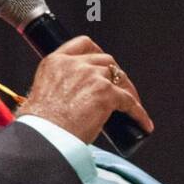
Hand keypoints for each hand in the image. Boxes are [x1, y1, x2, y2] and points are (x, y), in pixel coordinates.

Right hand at [15, 35, 153, 143]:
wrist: (45, 139)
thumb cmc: (42, 126)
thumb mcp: (41, 95)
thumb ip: (58, 88)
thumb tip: (73, 97)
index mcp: (55, 62)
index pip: (83, 44)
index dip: (97, 53)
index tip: (103, 63)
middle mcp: (74, 65)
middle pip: (106, 61)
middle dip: (115, 74)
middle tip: (120, 89)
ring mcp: (92, 77)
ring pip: (120, 77)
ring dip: (128, 90)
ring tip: (133, 106)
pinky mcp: (106, 93)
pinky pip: (129, 101)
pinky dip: (139, 113)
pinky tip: (143, 123)